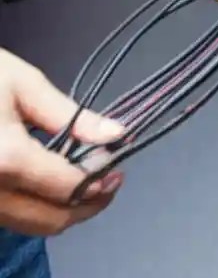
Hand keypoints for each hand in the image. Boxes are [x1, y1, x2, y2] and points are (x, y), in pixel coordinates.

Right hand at [0, 51, 123, 234]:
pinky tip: (48, 182)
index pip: (69, 187)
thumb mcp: (23, 85)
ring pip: (28, 224)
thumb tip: (116, 134)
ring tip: (84, 181)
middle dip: (88, 205)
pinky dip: (34, 207)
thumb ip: (72, 116)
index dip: (101, 182)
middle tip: (108, 181)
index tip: (116, 167)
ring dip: (62, 210)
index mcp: (4, 158)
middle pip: (51, 220)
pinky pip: (8, 216)